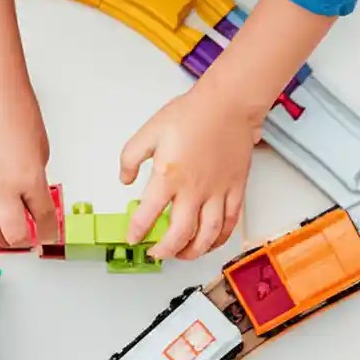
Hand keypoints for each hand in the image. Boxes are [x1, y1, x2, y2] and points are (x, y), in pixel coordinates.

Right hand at [0, 80, 57, 248]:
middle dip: (21, 242)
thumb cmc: (13, 109)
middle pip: (13, 235)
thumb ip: (34, 176)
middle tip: (22, 241)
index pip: (42, 219)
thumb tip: (29, 195)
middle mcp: (1, 189)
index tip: (46, 235)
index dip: (46, 231)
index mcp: (29, 180)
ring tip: (0, 226)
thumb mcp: (39, 148)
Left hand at [120, 80, 262, 260]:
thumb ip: (130, 157)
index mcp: (169, 176)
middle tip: (156, 252)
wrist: (228, 104)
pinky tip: (210, 242)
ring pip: (207, 235)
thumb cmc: (192, 113)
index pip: (148, 215)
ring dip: (193, 251)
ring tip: (182, 254)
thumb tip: (125, 180)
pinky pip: (230, 223)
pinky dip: (220, 239)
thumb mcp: (149, 131)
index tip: (133, 237)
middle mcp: (194, 189)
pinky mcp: (235, 189)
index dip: (137, 231)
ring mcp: (217, 192)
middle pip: (179, 234)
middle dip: (165, 250)